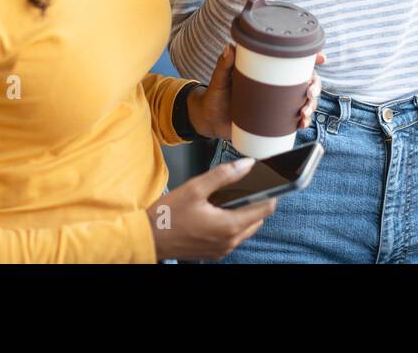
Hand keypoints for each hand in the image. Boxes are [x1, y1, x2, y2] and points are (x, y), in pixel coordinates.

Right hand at [146, 158, 277, 260]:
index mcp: (230, 225)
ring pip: (245, 228)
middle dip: (254, 201)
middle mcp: (230, 241)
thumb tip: (248, 164)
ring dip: (243, 213)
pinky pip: (232, 237)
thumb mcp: (196, 188)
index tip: (269, 179)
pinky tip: (216, 211)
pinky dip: (231, 223)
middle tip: (243, 185)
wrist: (148, 238)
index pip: (265, 208)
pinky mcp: (214, 252)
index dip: (270, 192)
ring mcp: (222, 249)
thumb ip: (224, 175)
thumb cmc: (168, 215)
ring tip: (227, 197)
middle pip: (257, 219)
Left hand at [189, 45, 327, 138]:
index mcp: (267, 71)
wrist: (208, 120)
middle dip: (315, 87)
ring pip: (304, 101)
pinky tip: (302, 125)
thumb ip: (223, 65)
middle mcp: (276, 86)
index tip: (321, 58)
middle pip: (305, 82)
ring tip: (304, 114)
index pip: (293, 61)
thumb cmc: (215, 95)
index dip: (311, 58)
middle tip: (309, 95)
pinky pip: (294, 120)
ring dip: (311, 106)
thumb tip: (229, 47)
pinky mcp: (274, 120)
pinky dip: (303, 122)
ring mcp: (276, 103)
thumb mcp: (219, 79)